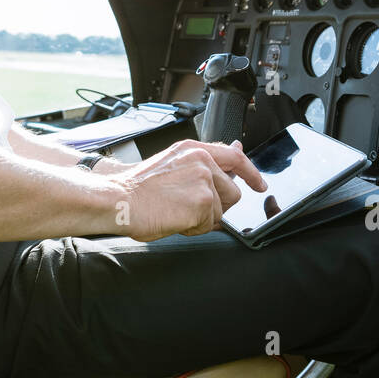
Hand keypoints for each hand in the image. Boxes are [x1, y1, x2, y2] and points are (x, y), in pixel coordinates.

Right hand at [108, 138, 266, 242]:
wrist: (119, 199)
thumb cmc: (138, 188)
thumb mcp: (172, 164)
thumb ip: (203, 162)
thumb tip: (236, 150)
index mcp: (193, 149)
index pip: (234, 157)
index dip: (250, 173)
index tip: (259, 185)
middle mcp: (202, 160)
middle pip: (232, 192)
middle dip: (216, 206)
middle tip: (188, 209)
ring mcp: (204, 180)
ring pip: (222, 211)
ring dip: (203, 218)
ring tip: (176, 212)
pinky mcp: (204, 201)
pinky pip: (210, 224)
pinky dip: (194, 228)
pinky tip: (175, 219)